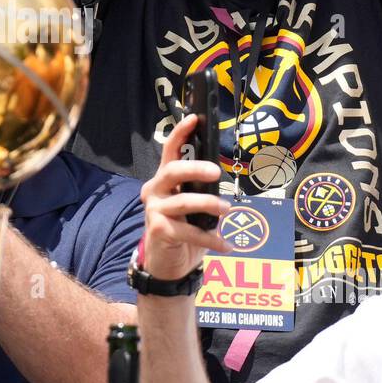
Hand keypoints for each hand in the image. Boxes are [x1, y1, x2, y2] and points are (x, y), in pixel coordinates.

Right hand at [139, 115, 229, 288]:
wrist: (168, 264)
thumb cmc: (183, 229)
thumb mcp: (192, 206)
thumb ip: (199, 189)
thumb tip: (219, 176)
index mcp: (164, 180)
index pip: (170, 151)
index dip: (181, 133)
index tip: (194, 118)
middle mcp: (154, 191)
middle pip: (172, 170)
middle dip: (195, 168)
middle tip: (217, 173)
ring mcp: (154, 210)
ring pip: (184, 201)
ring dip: (209, 204)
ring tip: (227, 210)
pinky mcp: (159, 230)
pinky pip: (189, 231)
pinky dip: (211, 238)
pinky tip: (226, 244)